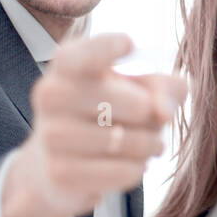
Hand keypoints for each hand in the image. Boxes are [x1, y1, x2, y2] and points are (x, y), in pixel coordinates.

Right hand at [4, 33, 185, 216]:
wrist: (62, 162)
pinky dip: (137, 169)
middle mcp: (50, 95)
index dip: (106, 48)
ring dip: (150, 144)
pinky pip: (122, 171)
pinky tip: (134, 164)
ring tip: (150, 143)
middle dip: (155, 115)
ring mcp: (50, 135)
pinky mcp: (60, 172)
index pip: (81, 54)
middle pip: (134, 104)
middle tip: (154, 120)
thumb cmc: (111, 111)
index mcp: (67, 65)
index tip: (130, 43)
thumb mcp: (142, 88)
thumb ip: (166, 88)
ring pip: (126, 141)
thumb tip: (163, 113)